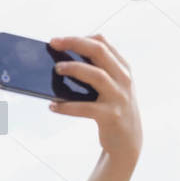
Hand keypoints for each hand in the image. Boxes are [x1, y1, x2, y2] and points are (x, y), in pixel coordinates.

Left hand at [47, 35, 141, 163]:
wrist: (127, 142)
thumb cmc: (111, 110)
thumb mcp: (110, 87)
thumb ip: (96, 72)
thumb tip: (62, 63)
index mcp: (123, 68)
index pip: (102, 42)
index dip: (80, 38)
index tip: (60, 40)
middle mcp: (124, 79)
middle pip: (99, 51)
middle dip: (75, 43)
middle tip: (53, 44)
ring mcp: (118, 97)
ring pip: (96, 75)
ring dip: (74, 69)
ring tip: (56, 69)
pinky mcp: (110, 116)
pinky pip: (85, 108)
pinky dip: (66, 107)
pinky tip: (52, 106)